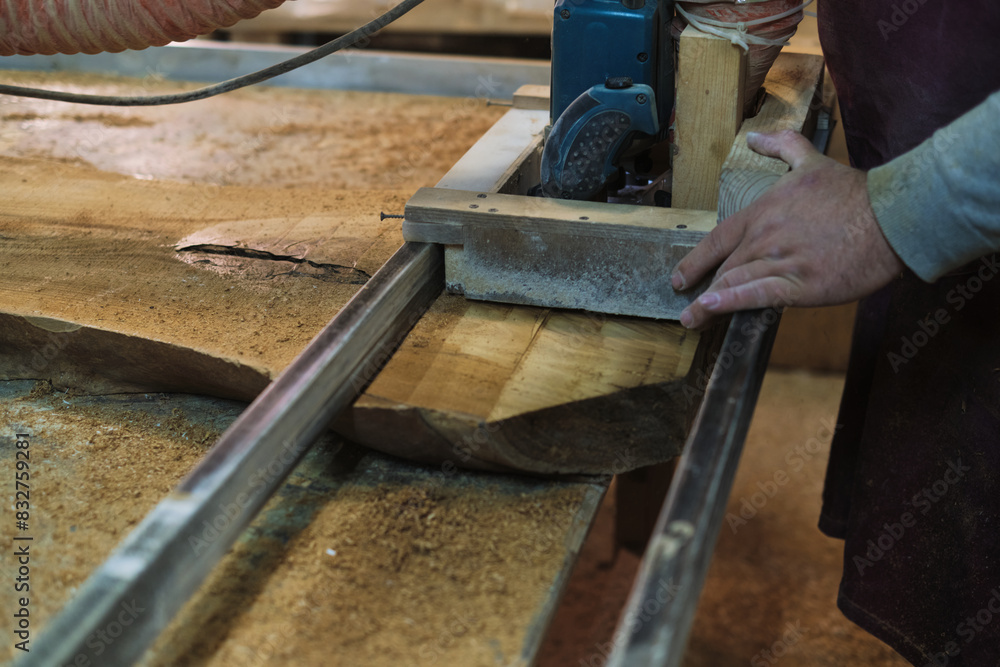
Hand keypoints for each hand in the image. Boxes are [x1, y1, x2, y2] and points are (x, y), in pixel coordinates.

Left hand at [671, 130, 903, 328]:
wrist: (891, 216)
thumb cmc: (853, 193)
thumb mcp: (811, 162)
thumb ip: (781, 148)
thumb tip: (754, 137)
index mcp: (762, 212)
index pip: (717, 240)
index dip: (695, 261)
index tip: (679, 278)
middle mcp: (764, 237)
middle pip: (723, 267)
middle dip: (701, 289)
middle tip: (687, 309)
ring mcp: (781, 262)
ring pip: (734, 284)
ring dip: (707, 305)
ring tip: (693, 321)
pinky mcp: (801, 286)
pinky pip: (756, 296)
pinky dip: (729, 303)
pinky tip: (710, 310)